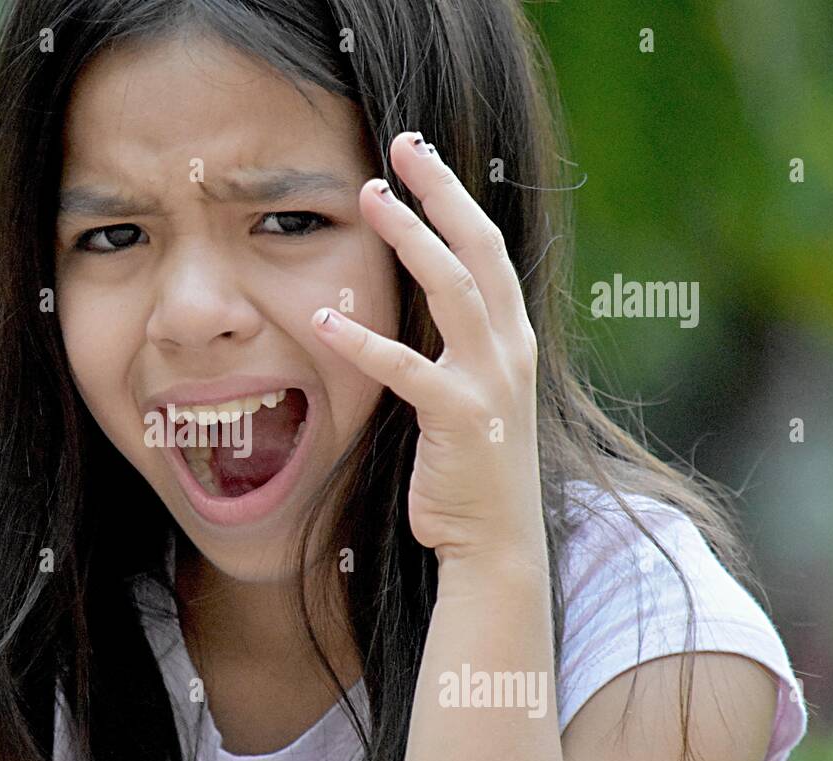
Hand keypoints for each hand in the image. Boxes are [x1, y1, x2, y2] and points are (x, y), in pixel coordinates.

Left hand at [311, 132, 543, 566]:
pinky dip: (363, 342)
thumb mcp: (469, 394)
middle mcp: (510, 349)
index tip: (418, 156)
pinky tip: (321, 320)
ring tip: (369, 197)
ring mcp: (491, 382)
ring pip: (454, 290)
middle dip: (441, 192)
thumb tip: (414, 306)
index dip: (454, 198)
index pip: (486, 249)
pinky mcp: (462, 420)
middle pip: (479, 249)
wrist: (494, 542)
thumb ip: (451, 347)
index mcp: (510, 338)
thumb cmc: (470, 469)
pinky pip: (406, 370)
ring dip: (411, 238)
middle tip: (403, 146)